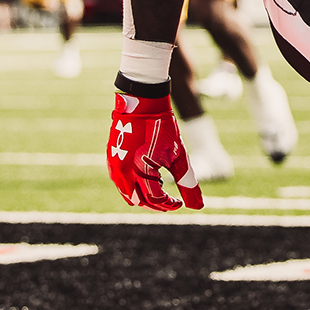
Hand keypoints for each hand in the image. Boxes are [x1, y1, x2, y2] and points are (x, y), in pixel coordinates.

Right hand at [107, 88, 202, 211]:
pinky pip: (121, 183)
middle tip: (170, 197)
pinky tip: (147, 175)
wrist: (143, 103)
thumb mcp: (179, 157)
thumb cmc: (164, 129)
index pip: (155, 200)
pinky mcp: (111, 161)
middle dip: (156, 203)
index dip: (169, 205)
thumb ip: (188, 183)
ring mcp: (114, 167)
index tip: (179, 202)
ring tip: (159, 183)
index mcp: (141, 171)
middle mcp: (123, 173)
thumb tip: (198, 207)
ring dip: (144, 195)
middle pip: (140, 201)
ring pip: (128, 195)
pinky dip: (134, 185)